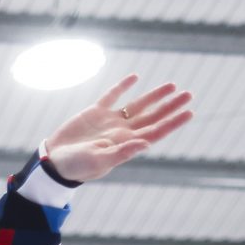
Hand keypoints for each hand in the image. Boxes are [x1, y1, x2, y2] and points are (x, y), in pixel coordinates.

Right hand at [40, 76, 193, 185]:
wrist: (54, 162)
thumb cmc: (77, 166)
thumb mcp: (100, 161)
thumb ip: (123, 152)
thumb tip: (147, 143)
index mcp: (126, 143)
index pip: (156, 131)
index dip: (173, 122)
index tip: (189, 112)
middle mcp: (122, 131)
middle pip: (152, 116)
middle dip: (170, 106)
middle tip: (188, 94)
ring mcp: (109, 121)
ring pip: (138, 105)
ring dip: (154, 96)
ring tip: (172, 86)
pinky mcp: (94, 112)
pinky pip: (112, 96)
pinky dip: (123, 87)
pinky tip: (135, 78)